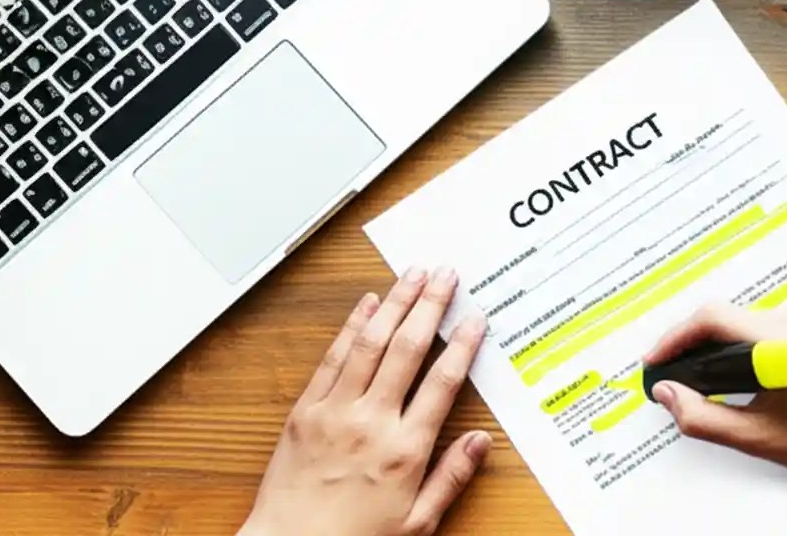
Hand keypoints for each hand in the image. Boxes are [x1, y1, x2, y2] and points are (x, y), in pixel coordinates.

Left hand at [239, 267, 489, 535]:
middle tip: (446, 275)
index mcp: (405, 450)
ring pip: (370, 343)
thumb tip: (480, 442)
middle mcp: (372, 421)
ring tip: (413, 275)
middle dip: (430, 306)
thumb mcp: (417, 522)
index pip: (442, 382)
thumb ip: (451, 478)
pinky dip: (352, 327)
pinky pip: (333, 358)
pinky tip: (367, 304)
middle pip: (408, 349)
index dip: (462, 345)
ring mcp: (336, 411)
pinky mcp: (306, 410)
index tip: (475, 319)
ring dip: (395, 303)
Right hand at [643, 303, 786, 481]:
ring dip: (712, 342)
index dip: (676, 337)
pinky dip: (734, 342)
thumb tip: (668, 393)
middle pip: (724, 316)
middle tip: (668, 373)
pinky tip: (723, 370)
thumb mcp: (756, 436)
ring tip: (692, 375)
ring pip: (739, 319)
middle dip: (690, 342)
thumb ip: (702, 416)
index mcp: (785, 341)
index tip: (656, 360)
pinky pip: (758, 324)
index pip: (714, 319)